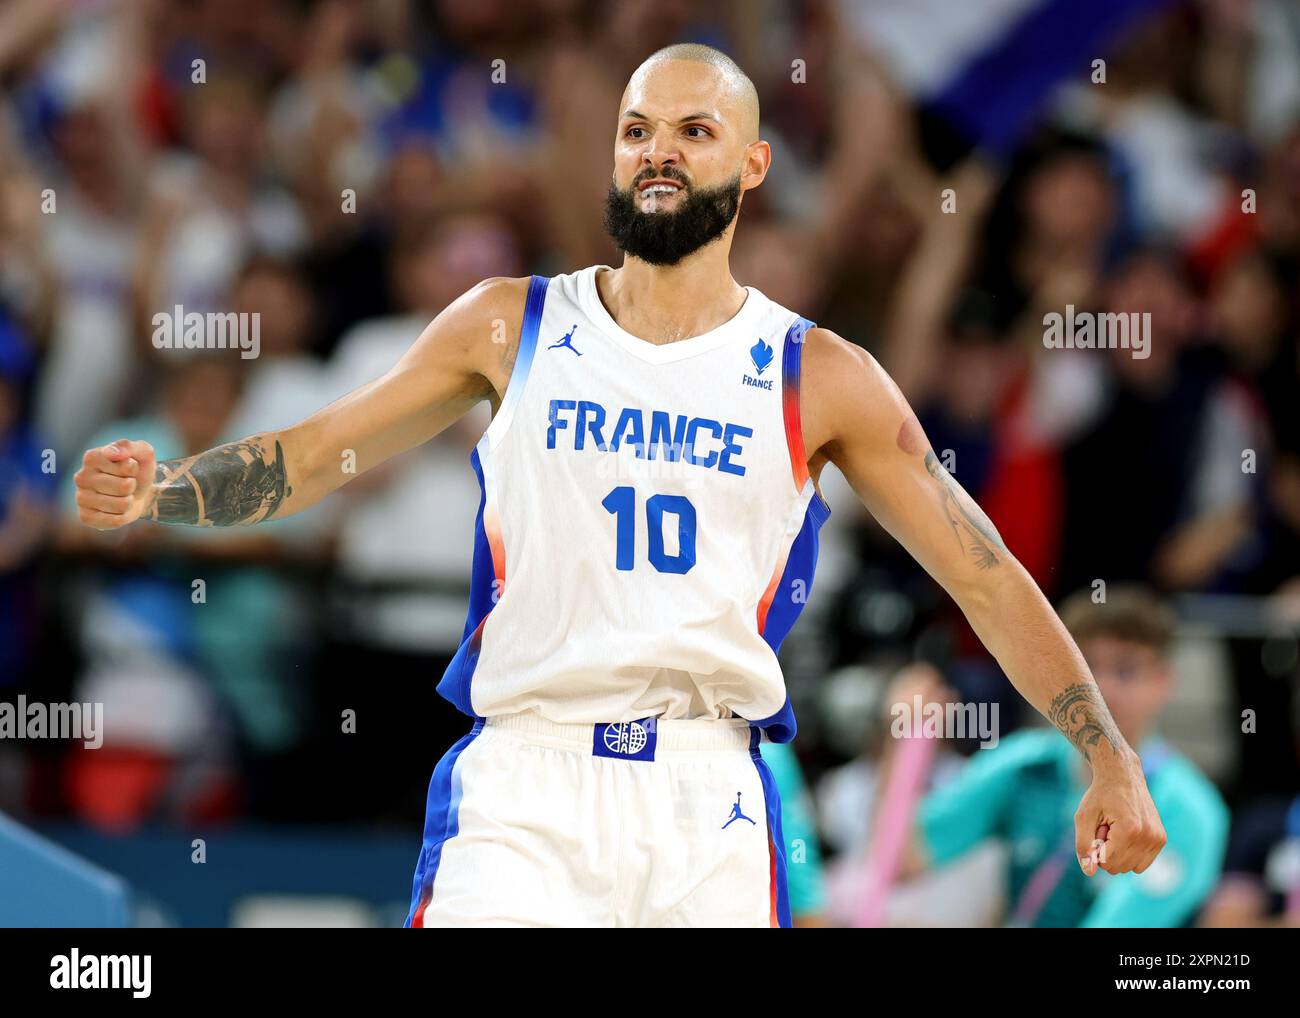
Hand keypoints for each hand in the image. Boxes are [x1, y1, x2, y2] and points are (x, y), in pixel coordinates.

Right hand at [74, 440, 157, 529]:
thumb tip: (114, 454)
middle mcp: (81, 477)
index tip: (129, 467)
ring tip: (122, 496)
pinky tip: (116, 510)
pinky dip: (123, 517)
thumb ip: (129, 446)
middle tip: (126, 484)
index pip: (127, 467)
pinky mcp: (85, 517)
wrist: (138, 492)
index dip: (134, 469)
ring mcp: (81, 498)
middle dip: (132, 486)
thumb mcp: (141, 452)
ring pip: (121, 505)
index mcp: (92, 457)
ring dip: (128, 502)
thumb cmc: (137, 470)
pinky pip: (115, 521)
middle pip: (124, 487)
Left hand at [1074, 751, 1166, 875]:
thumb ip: (1083, 845)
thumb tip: (1089, 872)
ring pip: (1130, 868)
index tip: (1098, 827)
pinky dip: (1130, 853)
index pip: (1107, 862)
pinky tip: (1126, 833)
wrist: (1122, 775)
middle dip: (1106, 851)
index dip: (1096, 848)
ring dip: (1118, 853)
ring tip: (1116, 829)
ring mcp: (1157, 838)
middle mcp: (1148, 836)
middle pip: (1118, 868)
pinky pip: (1141, 864)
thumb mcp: (1083, 817)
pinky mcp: (1161, 839)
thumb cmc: (1100, 795)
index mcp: (1130, 830)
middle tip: (1107, 826)